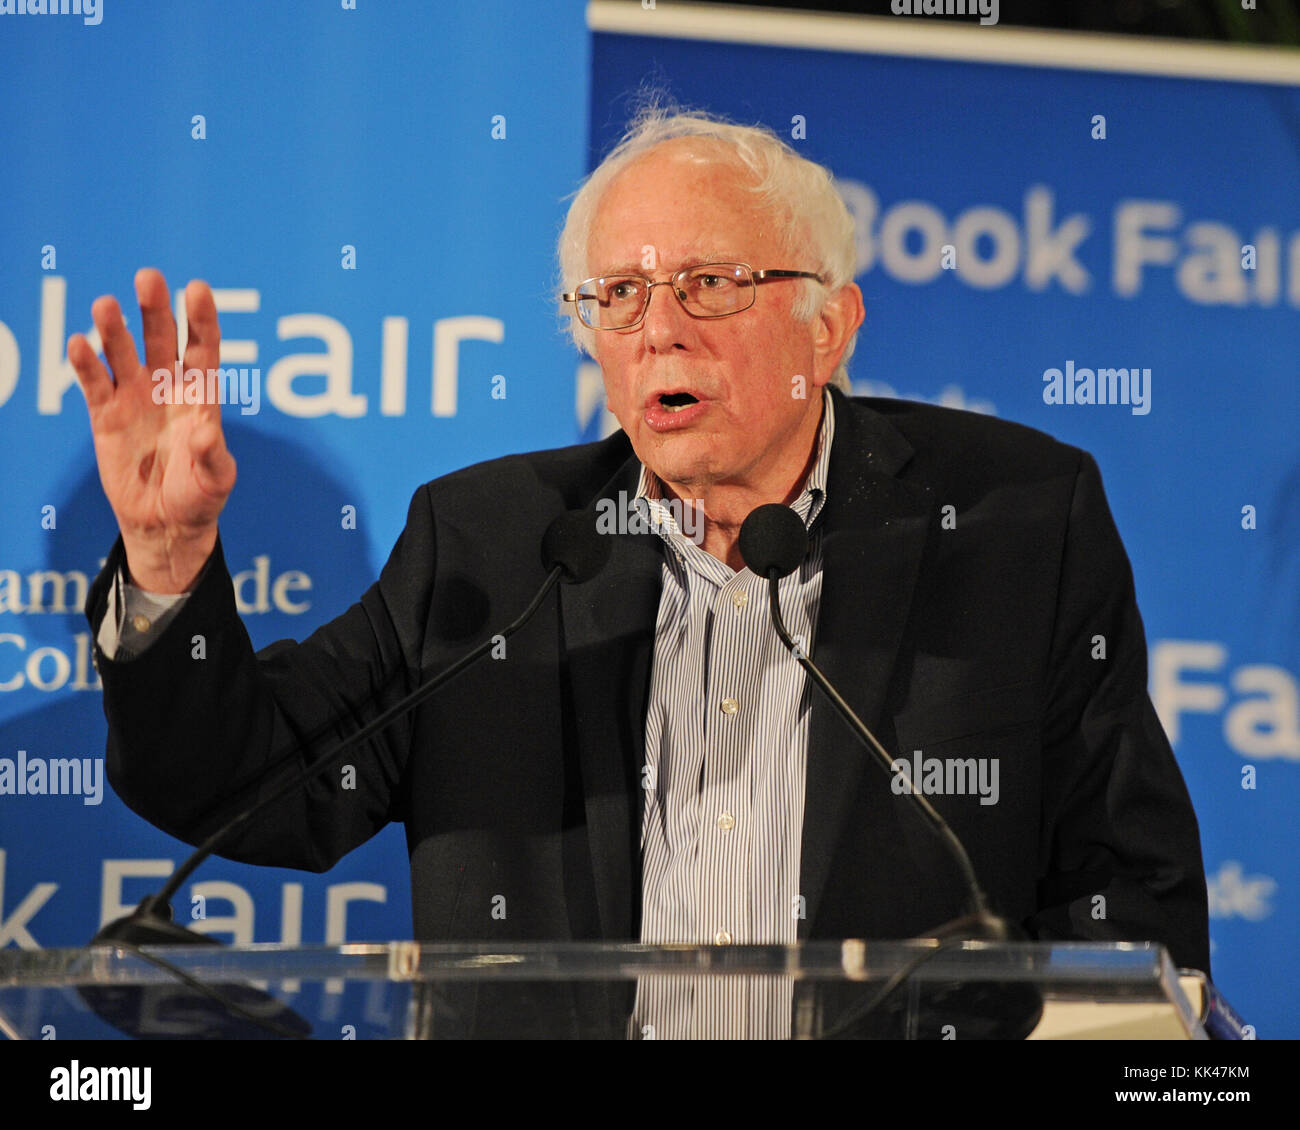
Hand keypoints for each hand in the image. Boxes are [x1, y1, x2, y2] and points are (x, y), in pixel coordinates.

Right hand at [68, 268, 235, 592]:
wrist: (164, 523)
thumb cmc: (200, 496)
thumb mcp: (217, 480)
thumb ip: (213, 456)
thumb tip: (205, 431)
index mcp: (201, 394)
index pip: (203, 347)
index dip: (201, 317)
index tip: (197, 288)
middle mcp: (166, 387)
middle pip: (162, 338)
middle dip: (155, 308)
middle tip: (148, 277)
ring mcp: (134, 397)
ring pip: (123, 353)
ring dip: (114, 330)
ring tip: (105, 306)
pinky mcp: (105, 415)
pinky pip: (94, 383)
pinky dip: (84, 364)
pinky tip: (78, 343)